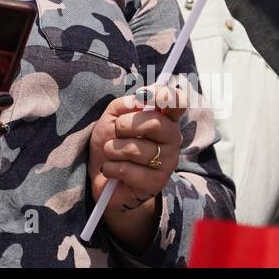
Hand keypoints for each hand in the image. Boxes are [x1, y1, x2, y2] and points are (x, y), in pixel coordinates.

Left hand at [88, 83, 187, 228]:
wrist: (100, 174)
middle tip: (117, 130)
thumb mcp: (112, 117)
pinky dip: (111, 168)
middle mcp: (171, 139)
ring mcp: (167, 162)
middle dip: (126, 125)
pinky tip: (110, 169)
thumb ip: (125, 104)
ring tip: (111, 152)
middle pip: (156, 123)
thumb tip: (139, 101)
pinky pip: (129, 170)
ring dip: (113, 148)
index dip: (166, 95)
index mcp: (164, 118)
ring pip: (137, 149)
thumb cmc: (111, 141)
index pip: (177, 102)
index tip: (146, 95)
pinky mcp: (156, 183)